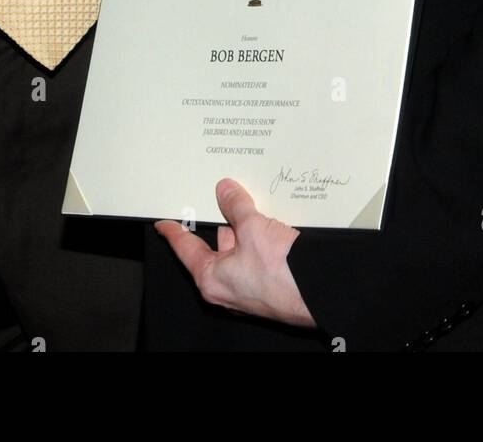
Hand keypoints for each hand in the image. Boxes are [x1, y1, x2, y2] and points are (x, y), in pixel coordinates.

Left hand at [155, 178, 315, 327]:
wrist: (319, 291)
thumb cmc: (280, 273)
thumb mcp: (252, 228)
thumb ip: (235, 206)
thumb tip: (225, 191)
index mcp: (211, 278)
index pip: (185, 249)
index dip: (174, 232)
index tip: (163, 224)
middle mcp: (227, 287)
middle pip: (215, 246)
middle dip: (219, 220)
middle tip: (216, 197)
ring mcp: (249, 287)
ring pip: (239, 249)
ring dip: (243, 228)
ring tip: (247, 202)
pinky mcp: (268, 285)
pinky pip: (256, 256)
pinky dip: (258, 237)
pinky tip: (267, 221)